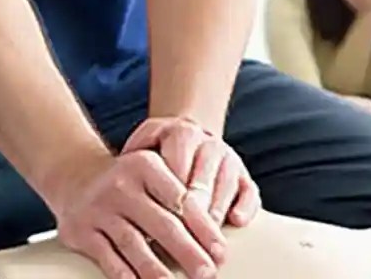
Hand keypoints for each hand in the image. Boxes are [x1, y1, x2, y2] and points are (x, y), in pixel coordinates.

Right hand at [51, 150, 225, 278]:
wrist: (75, 178)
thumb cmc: (128, 183)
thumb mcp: (152, 175)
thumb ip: (179, 197)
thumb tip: (211, 239)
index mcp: (146, 166)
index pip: (181, 200)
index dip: (203, 228)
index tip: (220, 251)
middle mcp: (121, 185)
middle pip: (161, 224)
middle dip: (188, 252)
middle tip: (207, 273)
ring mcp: (99, 208)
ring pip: (133, 244)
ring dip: (157, 270)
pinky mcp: (80, 231)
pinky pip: (106, 257)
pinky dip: (124, 274)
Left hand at [123, 117, 259, 227]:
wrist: (188, 136)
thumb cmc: (158, 149)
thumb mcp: (142, 142)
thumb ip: (133, 153)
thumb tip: (120, 174)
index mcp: (182, 133)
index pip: (177, 162)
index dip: (169, 190)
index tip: (157, 213)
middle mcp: (209, 143)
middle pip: (203, 175)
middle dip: (194, 206)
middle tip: (182, 232)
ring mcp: (230, 160)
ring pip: (227, 184)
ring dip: (216, 211)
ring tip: (204, 237)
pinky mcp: (244, 177)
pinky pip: (250, 191)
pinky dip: (246, 206)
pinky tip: (236, 221)